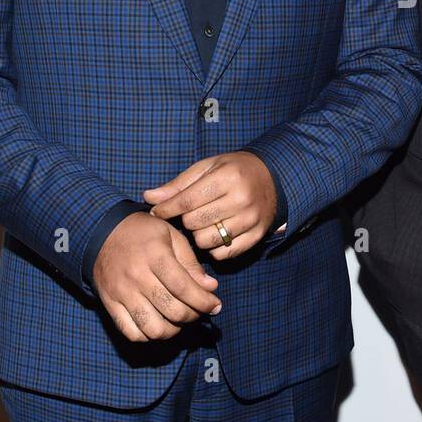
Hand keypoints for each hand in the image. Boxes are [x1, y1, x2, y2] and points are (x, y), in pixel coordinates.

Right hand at [91, 210, 220, 341]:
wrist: (103, 232)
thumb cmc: (144, 233)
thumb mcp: (172, 236)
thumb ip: (191, 263)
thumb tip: (210, 287)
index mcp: (155, 255)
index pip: (184, 288)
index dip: (203, 301)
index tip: (215, 306)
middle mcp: (137, 276)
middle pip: (172, 311)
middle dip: (193, 316)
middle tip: (198, 311)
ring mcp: (121, 293)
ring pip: (152, 328)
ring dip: (173, 330)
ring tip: (179, 319)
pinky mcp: (110, 304)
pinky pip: (132, 333)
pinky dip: (149, 336)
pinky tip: (159, 324)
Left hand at [143, 151, 279, 259]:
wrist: (272, 178)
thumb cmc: (233, 170)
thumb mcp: (206, 168)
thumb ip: (178, 185)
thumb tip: (149, 197)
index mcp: (228, 177)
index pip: (186, 201)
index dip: (166, 209)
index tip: (156, 212)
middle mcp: (241, 199)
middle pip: (194, 222)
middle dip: (186, 220)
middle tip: (190, 213)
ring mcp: (251, 219)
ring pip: (207, 241)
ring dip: (198, 235)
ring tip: (203, 224)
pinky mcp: (257, 236)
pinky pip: (224, 253)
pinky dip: (214, 247)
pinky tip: (216, 233)